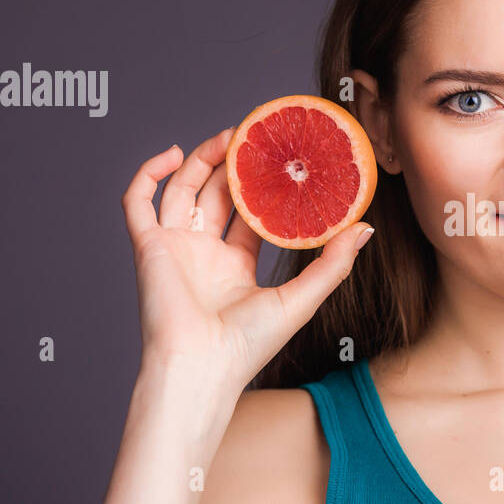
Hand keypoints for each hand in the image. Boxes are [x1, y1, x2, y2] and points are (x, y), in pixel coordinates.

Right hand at [121, 128, 372, 392]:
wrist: (203, 367)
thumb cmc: (249, 345)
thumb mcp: (302, 299)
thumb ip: (333, 263)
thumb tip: (365, 227)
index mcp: (235, 266)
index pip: (249, 215)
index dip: (262, 186)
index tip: (280, 158)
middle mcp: (204, 254)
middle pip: (217, 195)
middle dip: (233, 164)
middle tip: (253, 135)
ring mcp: (175, 249)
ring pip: (182, 190)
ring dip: (200, 160)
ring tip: (226, 136)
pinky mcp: (149, 248)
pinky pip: (138, 202)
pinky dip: (148, 175)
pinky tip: (173, 153)